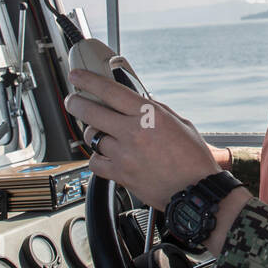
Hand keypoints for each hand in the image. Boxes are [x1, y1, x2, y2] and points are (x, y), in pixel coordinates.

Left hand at [64, 69, 220, 211]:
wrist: (195, 191)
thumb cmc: (192, 159)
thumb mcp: (179, 123)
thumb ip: (155, 110)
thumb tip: (136, 100)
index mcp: (150, 115)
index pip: (110, 91)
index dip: (88, 80)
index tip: (77, 76)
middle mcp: (134, 132)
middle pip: (91, 112)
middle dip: (75, 103)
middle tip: (72, 100)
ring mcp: (124, 155)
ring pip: (92, 137)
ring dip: (92, 132)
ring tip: (98, 132)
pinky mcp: (120, 175)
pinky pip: (95, 162)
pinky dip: (97, 157)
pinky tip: (104, 155)